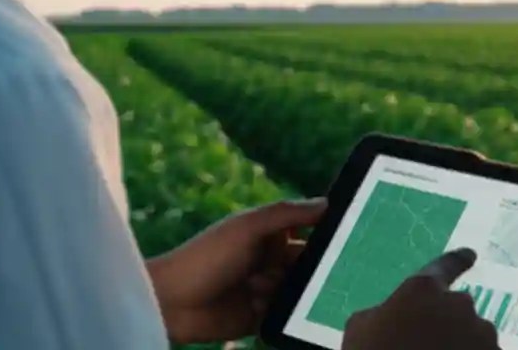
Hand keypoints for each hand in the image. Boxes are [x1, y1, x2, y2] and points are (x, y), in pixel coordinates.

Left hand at [146, 198, 326, 344]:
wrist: (171, 301)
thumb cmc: (206, 256)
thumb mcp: (247, 227)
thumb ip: (287, 214)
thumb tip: (327, 202)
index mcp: (270, 233)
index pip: (310, 229)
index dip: (327, 232)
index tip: (345, 237)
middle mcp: (271, 259)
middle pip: (309, 262)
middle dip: (309, 266)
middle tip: (300, 266)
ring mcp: (268, 288)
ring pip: (300, 289)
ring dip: (282, 286)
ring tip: (255, 284)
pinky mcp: (263, 316)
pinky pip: (286, 313)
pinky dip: (274, 307)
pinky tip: (251, 301)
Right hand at [343, 248, 500, 349]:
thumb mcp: (360, 328)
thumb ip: (383, 312)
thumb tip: (391, 317)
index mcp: (423, 289)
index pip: (446, 266)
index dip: (458, 261)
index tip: (470, 254)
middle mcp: (458, 304)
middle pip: (457, 309)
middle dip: (446, 324)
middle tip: (425, 344)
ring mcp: (481, 333)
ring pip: (473, 335)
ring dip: (461, 344)